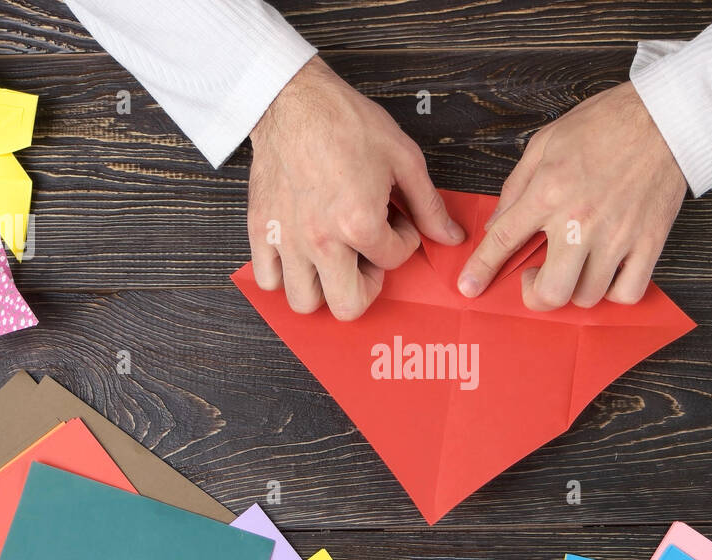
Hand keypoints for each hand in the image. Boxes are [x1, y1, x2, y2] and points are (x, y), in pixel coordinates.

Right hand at [248, 56, 464, 319]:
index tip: (394, 219)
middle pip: (346, 306)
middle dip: (365, 286)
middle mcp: (321, 240)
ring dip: (323, 288)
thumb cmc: (346, 123)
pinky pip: (268, 279)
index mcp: (359, 223)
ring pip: (304, 302)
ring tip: (333, 258)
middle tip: (366, 257)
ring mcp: (287, 239)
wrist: (294, 101)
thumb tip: (451, 236)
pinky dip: (283, 275)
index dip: (402, 240)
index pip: (392, 261)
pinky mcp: (261, 230)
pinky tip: (299, 253)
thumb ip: (428, 206)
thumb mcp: (403, 159)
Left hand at [457, 82, 685, 309]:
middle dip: (535, 296)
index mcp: (549, 192)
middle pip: (551, 292)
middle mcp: (581, 221)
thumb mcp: (546, 142)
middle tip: (535, 280)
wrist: (664, 115)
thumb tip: (498, 223)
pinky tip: (607, 274)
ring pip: (588, 297)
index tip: (470, 287)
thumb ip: (517, 186)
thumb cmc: (606, 123)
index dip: (481, 269)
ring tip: (574, 269)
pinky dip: (614, 292)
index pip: (503, 241)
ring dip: (574, 290)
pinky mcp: (649, 242)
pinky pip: (628, 292)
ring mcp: (618, 236)